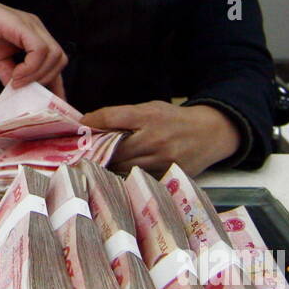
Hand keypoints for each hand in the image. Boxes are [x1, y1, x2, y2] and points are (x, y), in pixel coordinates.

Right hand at [0, 0, 67, 97]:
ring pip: (54, 55)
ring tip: (17, 81)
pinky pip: (39, 50)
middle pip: (60, 59)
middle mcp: (36, 29)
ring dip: (37, 74)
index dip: (56, 84)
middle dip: (48, 80)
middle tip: (27, 90)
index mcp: (33, 36)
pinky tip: (16, 74)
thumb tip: (18, 92)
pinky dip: (30, 67)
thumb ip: (9, 73)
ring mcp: (31, 25)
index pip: (55, 62)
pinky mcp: (22, 25)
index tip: (50, 104)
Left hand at [79, 101, 240, 177]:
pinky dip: (126, 176)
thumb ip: (125, 116)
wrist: (210, 133)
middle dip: (96, 151)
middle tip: (79, 153)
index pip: (112, 117)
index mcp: (148, 116)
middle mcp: (154, 138)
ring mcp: (162, 159)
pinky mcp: (168, 175)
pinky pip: (139, 178)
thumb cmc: (175, 120)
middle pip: (114, 148)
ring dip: (108, 167)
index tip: (78, 127)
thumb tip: (93, 125)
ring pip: (124, 167)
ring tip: (95, 165)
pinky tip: (117, 175)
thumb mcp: (152, 109)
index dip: (92, 122)